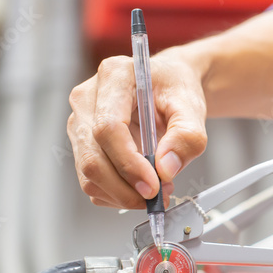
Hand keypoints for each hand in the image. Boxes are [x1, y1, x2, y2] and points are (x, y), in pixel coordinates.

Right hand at [67, 47, 207, 208]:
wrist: (168, 87)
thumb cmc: (176, 89)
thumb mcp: (192, 107)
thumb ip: (186, 136)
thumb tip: (165, 169)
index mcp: (113, 77)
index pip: (108, 128)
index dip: (129, 164)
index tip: (153, 186)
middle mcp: (87, 99)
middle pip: (92, 157)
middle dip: (126, 188)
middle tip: (158, 195)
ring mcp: (80, 123)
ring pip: (89, 175)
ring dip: (123, 194)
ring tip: (156, 188)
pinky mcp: (82, 145)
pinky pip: (92, 182)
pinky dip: (117, 194)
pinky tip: (141, 185)